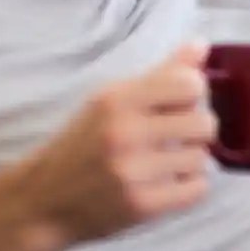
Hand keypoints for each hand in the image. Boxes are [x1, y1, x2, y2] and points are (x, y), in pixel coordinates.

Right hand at [10, 41, 217, 244]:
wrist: (44, 199)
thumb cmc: (84, 143)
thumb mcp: (112, 100)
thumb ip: (161, 73)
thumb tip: (202, 45)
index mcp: (117, 100)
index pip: (190, 84)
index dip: (194, 93)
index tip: (181, 102)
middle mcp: (125, 133)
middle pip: (205, 123)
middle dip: (198, 129)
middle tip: (179, 135)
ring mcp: (133, 172)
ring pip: (202, 158)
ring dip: (191, 160)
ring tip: (167, 161)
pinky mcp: (142, 206)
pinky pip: (197, 189)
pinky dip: (189, 186)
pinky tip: (167, 181)